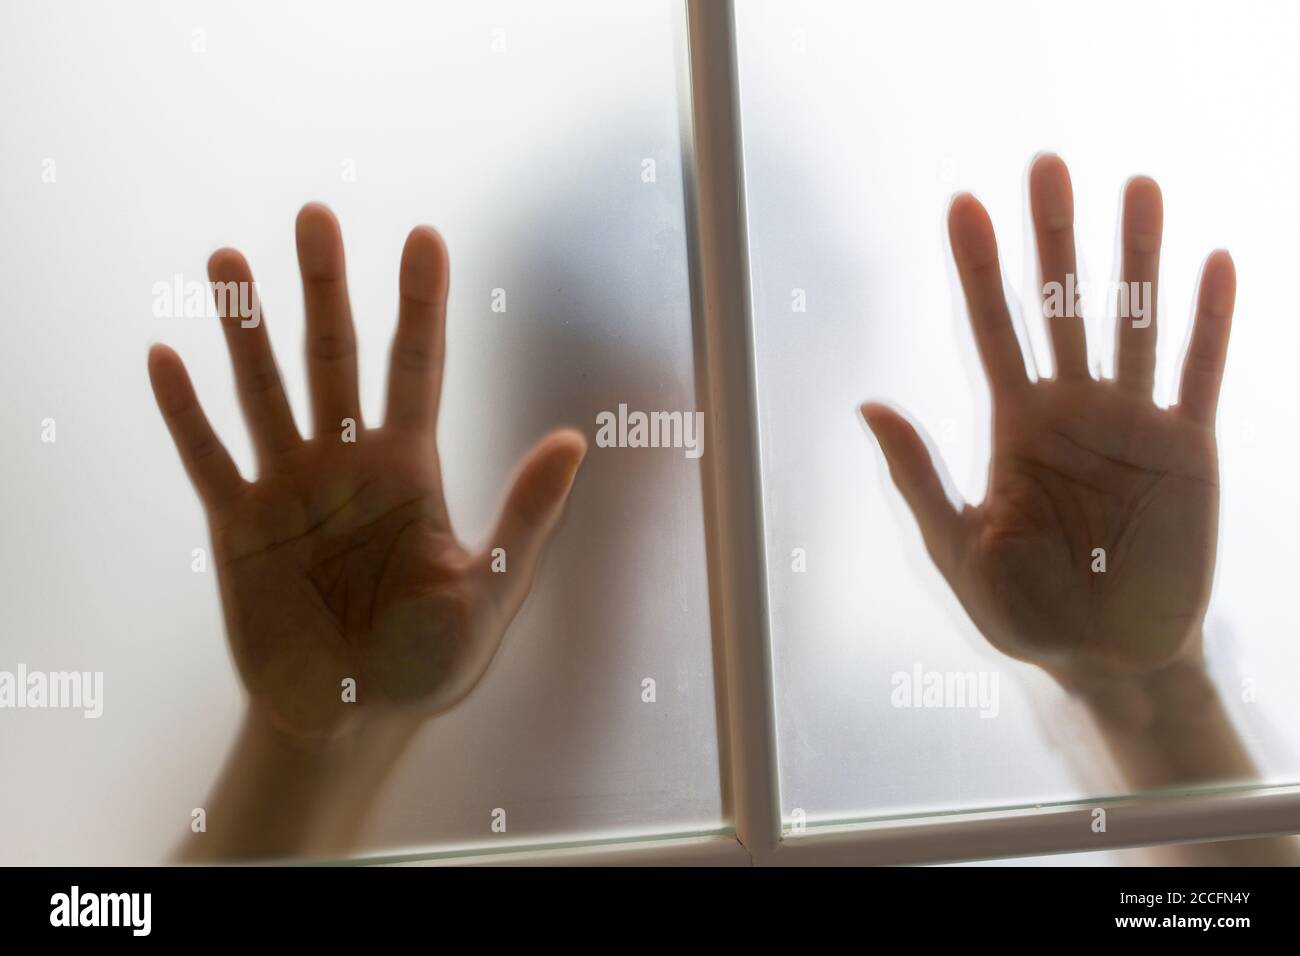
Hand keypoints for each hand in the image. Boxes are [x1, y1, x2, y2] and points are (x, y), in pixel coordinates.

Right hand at [149, 203, 585, 741]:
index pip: (417, 367)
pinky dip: (186, 415)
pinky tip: (166, 358)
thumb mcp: (488, 589)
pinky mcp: (238, 526)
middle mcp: (347, 462)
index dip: (422, 304)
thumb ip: (526, 514)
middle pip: (335, 358)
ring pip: (264, 392)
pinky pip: (207, 460)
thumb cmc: (426, 660)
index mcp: (410, 468)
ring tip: (227, 259)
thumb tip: (575, 438)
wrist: (350, 720)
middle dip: (325, 288)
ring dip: (244, 329)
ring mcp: (290, 488)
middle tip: (317, 214)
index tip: (425, 236)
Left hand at [862, 155, 1234, 683]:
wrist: (1107, 657)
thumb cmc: (1024, 610)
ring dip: (1138, 257)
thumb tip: (868, 404)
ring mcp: (1133, 425)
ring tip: (1137, 185)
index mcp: (1014, 427)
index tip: (962, 205)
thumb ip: (919, 476)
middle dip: (1053, 238)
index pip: (991, 329)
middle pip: (1059, 307)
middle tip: (1045, 165)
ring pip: (1134, 324)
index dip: (977, 269)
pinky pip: (1200, 376)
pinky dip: (1210, 323)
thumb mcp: (958, 547)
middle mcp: (1073, 410)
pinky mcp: (1187, 451)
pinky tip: (1214, 264)